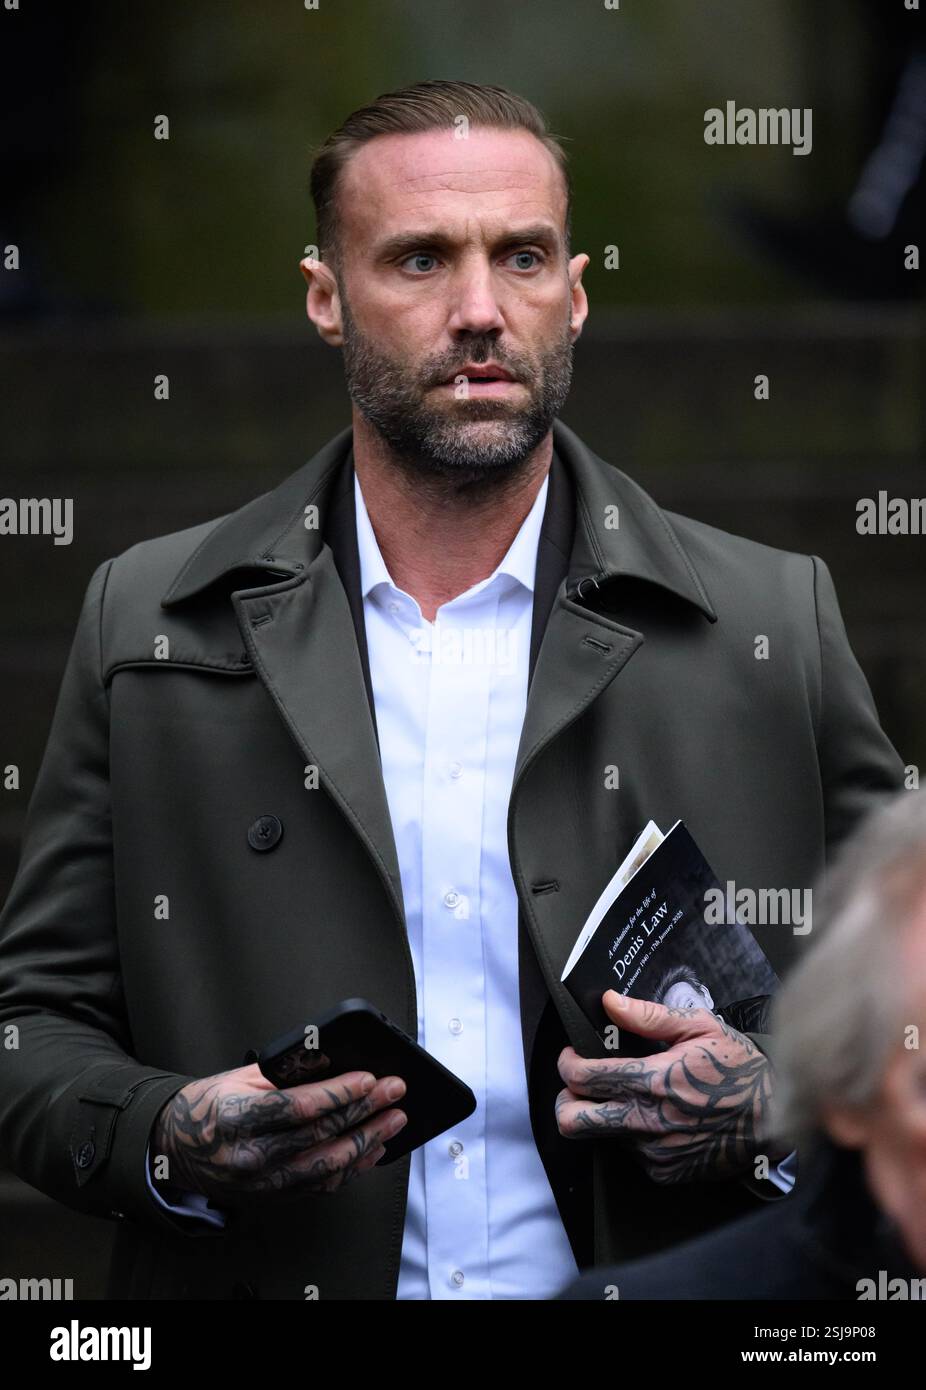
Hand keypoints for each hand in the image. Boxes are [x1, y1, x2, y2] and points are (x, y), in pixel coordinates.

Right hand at [148, 1063, 406, 1203]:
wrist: (177, 1149)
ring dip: (367, 1142)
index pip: (298, 1106)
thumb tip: (335, 1061)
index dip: (339, 1093)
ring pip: (326, 1165)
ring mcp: (262, 1182)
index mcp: (236, 1118)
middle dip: (365, 1111)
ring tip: (394, 1121)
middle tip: (395, 1093)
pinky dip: (351, 1167)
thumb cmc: (210, 1105)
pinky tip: (372, 1149)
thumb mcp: (240, 1077)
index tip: (371, 1079)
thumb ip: (285, 1072)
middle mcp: (249, 1156)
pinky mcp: (272, 1197)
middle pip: (320, 1134)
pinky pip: (320, 1185)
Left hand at [554, 991, 773, 1183]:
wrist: (775, 1118)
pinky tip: (657, 1118)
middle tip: (578, 1085)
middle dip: (566, 1099)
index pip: (584, 1077)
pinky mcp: (665, 1172)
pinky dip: (633, 1135)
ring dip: (606, 1116)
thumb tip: (609, 1002)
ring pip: (602, 1136)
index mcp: (653, 1081)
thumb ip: (649, 1016)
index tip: (572, 1056)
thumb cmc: (739, 1067)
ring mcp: (655, 1152)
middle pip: (573, 1119)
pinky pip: (631, 1153)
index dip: (567, 1063)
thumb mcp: (701, 1027)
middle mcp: (648, 1121)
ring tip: (631, 1098)